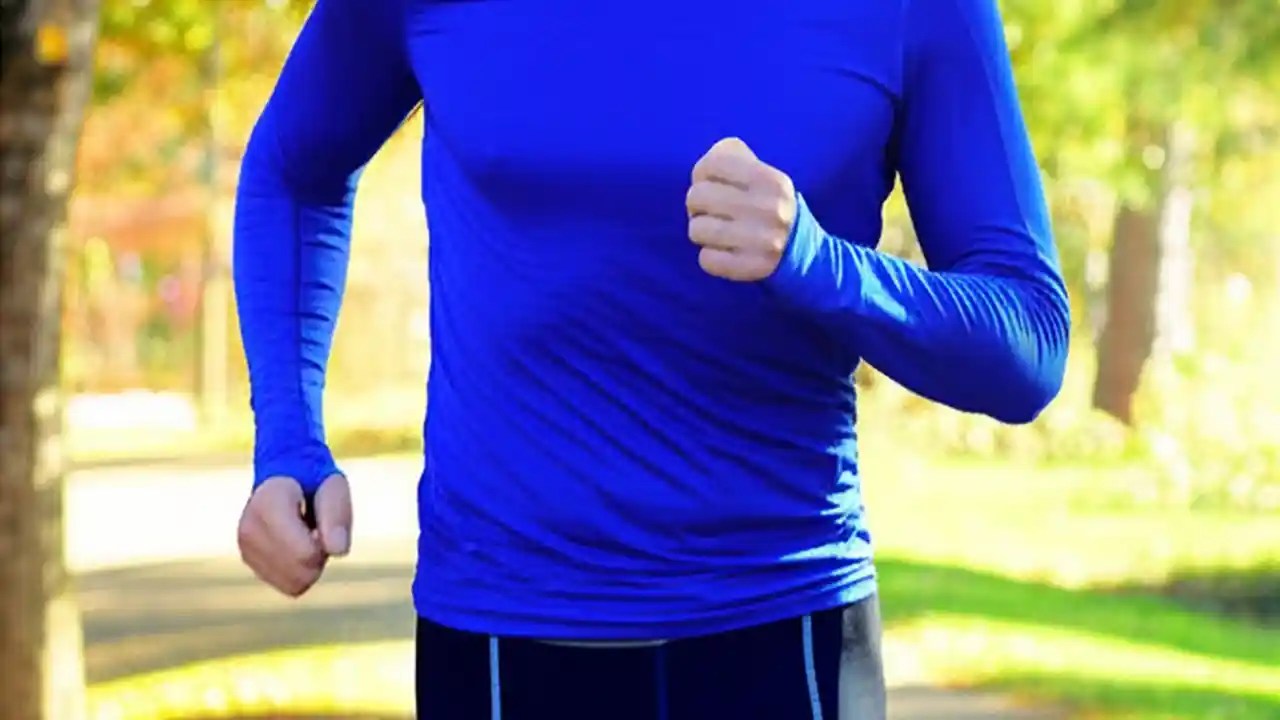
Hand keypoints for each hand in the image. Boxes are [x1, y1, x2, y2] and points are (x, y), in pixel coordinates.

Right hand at [237, 473, 351, 596]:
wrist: (287, 479)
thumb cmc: (316, 483)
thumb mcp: (334, 489)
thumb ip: (337, 515)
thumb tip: (338, 551)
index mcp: (267, 503)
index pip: (304, 553)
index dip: (325, 544)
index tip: (320, 523)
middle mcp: (249, 528)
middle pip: (302, 572)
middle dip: (320, 557)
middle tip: (317, 531)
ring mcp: (246, 547)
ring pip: (296, 584)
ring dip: (312, 567)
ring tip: (307, 538)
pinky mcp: (250, 562)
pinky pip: (290, 587)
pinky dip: (301, 574)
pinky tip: (297, 549)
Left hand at [686, 137, 797, 280]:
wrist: (799, 248)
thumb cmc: (766, 203)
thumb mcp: (760, 170)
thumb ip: (730, 155)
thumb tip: (703, 169)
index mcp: (771, 180)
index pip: (711, 165)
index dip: (701, 174)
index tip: (711, 184)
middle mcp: (770, 209)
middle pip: (697, 196)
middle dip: (697, 205)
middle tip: (711, 211)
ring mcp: (763, 241)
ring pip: (697, 230)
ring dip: (701, 232)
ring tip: (717, 232)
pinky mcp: (753, 268)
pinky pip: (706, 260)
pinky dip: (710, 256)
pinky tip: (725, 251)